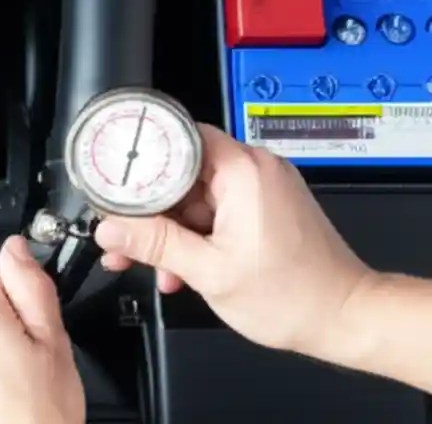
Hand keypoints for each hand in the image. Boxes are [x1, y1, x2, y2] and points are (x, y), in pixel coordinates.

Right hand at [97, 124, 375, 360]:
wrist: (345, 318)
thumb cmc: (293, 296)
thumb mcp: (209, 271)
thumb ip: (154, 245)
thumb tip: (109, 229)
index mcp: (243, 171)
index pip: (177, 137)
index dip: (139, 158)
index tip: (112, 180)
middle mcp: (255, 169)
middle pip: (180, 171)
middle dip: (149, 208)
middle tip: (122, 236)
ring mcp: (261, 188)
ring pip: (193, 195)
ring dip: (169, 228)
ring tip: (152, 264)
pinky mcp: (264, 206)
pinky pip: (214, 209)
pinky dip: (194, 234)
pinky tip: (180, 266)